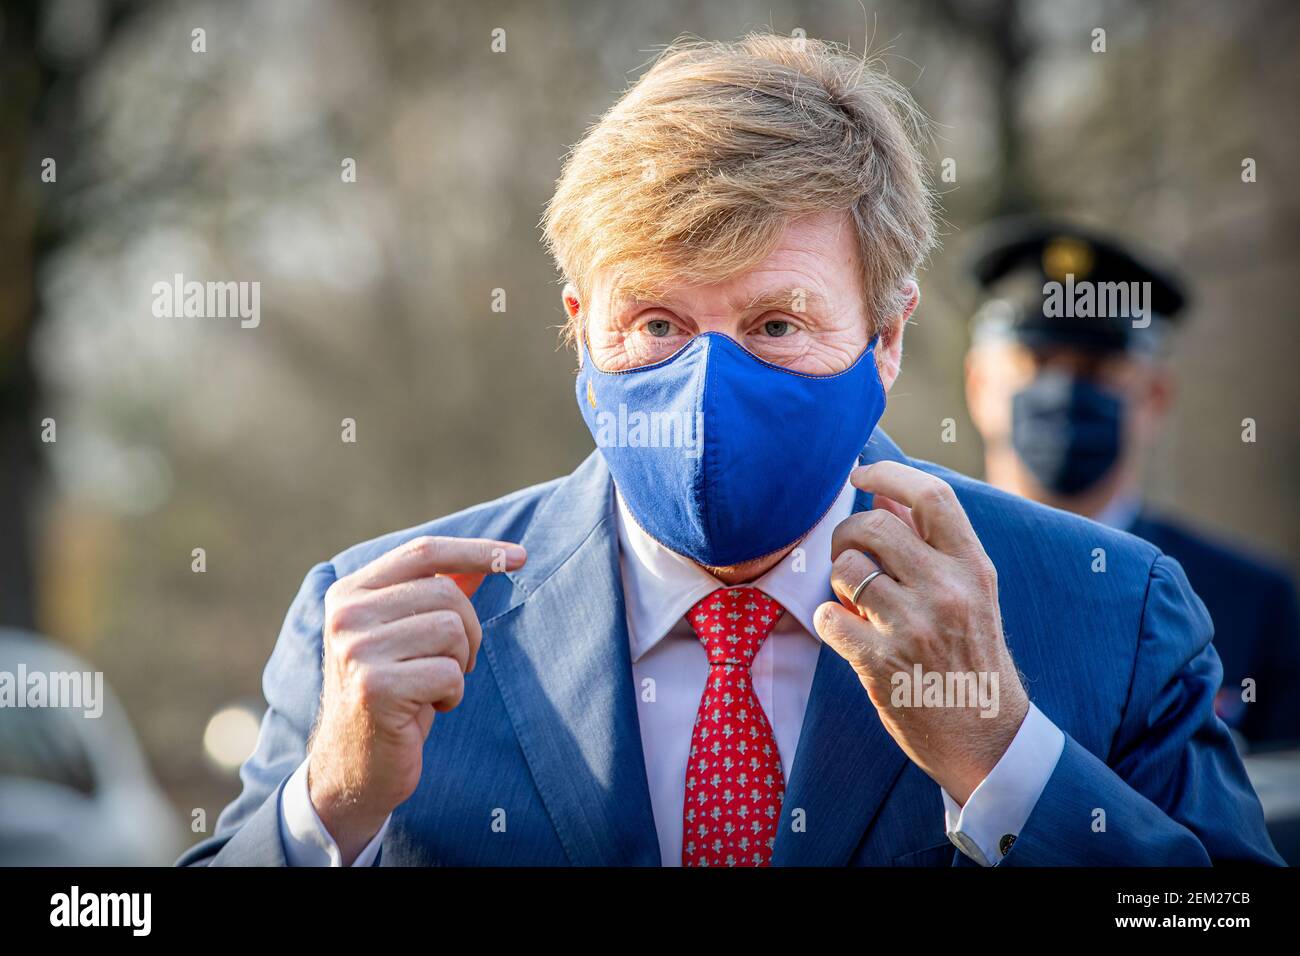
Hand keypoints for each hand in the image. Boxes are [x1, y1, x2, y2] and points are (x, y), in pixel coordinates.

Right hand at [308, 535, 525, 862]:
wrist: (353, 766)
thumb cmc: (392, 693)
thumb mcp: (407, 635)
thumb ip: (437, 593)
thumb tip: (495, 556)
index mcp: (350, 593)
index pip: (424, 552)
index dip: (477, 551)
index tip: (520, 557)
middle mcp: (346, 615)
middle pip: (446, 593)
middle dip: (469, 631)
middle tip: (453, 663)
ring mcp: (356, 650)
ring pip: (451, 630)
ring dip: (459, 664)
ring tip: (433, 686)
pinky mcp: (375, 687)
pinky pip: (449, 673)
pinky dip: (452, 694)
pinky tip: (427, 709)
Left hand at [814, 461, 1027, 804]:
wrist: (985, 737)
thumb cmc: (971, 654)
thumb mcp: (970, 592)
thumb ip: (929, 541)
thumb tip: (885, 493)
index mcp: (973, 567)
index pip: (932, 496)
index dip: (888, 474)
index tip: (859, 474)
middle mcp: (947, 592)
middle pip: (874, 527)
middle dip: (847, 533)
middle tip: (848, 554)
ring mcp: (914, 628)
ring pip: (846, 570)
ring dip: (837, 580)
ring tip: (852, 599)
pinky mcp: (882, 664)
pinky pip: (828, 618)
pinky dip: (828, 620)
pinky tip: (845, 630)